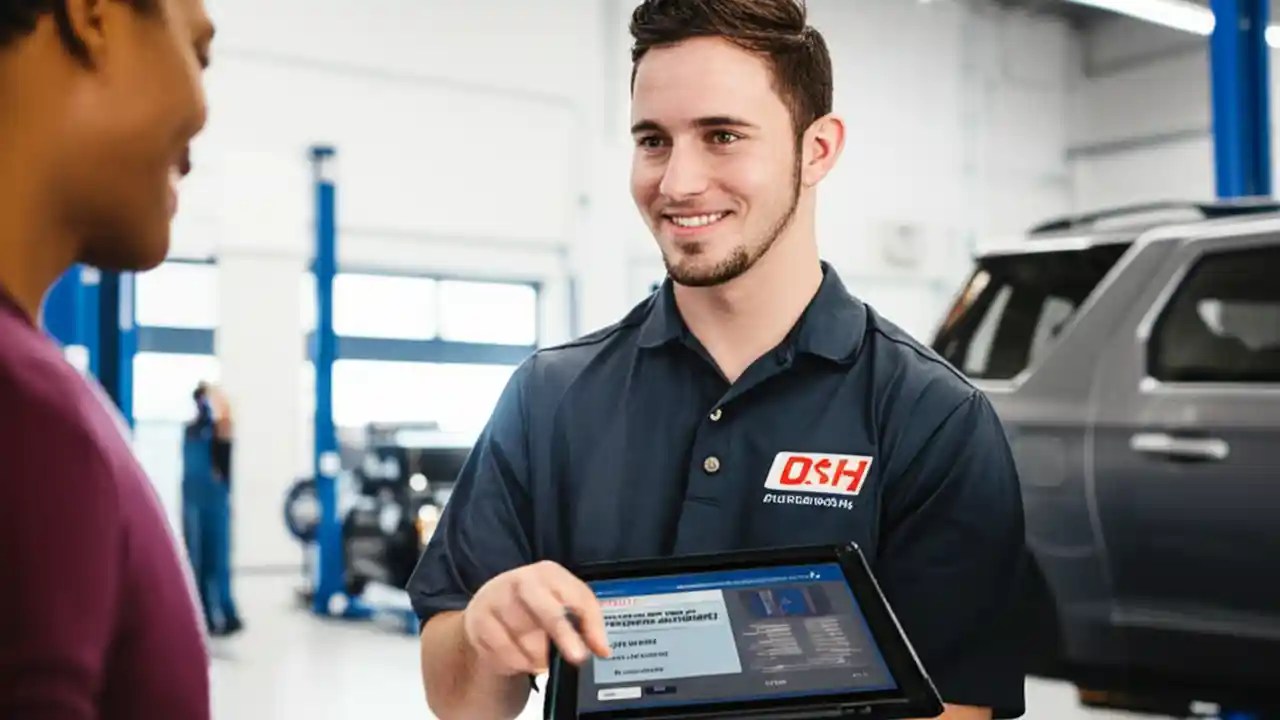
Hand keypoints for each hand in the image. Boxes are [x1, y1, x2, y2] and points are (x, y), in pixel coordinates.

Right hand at [462, 560, 610, 676]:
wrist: (487, 611)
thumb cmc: (533, 608)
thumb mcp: (561, 607)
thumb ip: (585, 625)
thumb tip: (602, 649)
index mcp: (548, 573)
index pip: (577, 595)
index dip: (592, 624)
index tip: (600, 648)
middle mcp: (521, 580)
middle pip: (547, 609)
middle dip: (563, 634)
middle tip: (577, 657)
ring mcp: (496, 599)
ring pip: (526, 639)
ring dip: (537, 657)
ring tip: (538, 656)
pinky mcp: (477, 620)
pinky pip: (503, 652)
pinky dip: (515, 662)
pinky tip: (517, 656)